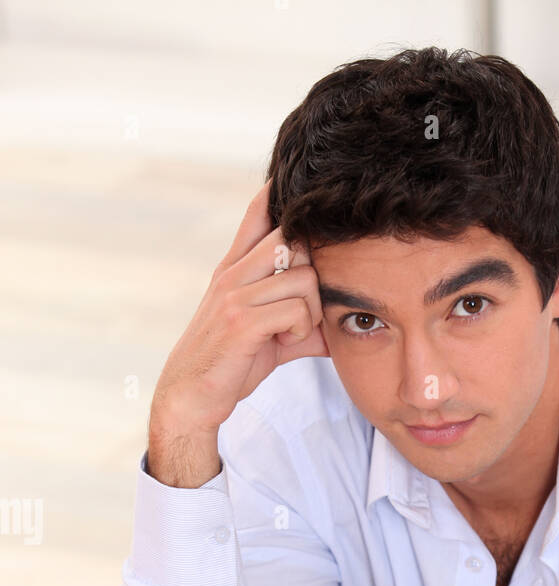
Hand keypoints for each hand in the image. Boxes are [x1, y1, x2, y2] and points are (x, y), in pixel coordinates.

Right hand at [151, 178, 328, 440]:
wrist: (190, 399)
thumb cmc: (230, 366)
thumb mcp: (265, 336)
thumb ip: (298, 322)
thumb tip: (338, 329)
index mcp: (234, 269)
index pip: (258, 212)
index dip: (279, 192)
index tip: (301, 184)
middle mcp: (232, 273)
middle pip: (293, 238)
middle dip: (314, 271)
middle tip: (308, 307)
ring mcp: (234, 294)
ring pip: (303, 276)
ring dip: (311, 310)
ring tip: (294, 332)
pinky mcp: (241, 321)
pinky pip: (295, 309)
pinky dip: (301, 329)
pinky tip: (286, 344)